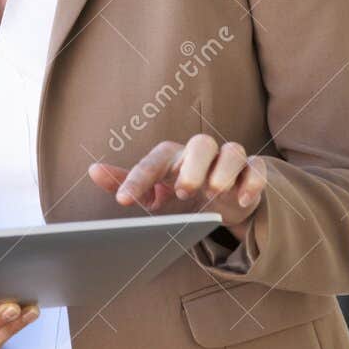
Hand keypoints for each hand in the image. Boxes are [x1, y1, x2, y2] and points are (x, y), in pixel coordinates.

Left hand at [88, 134, 267, 239]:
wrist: (218, 204)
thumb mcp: (152, 193)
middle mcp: (201, 154)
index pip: (154, 161)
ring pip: (232, 152)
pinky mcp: (251, 172)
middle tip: (184, 191)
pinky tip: (241, 200)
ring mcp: (228, 162)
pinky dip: (252, 181)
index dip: (137, 179)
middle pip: (200, 144)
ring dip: (223, 171)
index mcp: (173, 158)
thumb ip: (125, 182)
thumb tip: (92, 171)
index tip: (122, 201)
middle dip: (193, 166)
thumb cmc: (179, 194)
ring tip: (213, 192)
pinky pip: (256, 168)